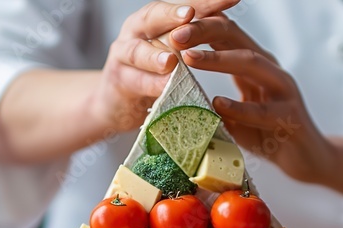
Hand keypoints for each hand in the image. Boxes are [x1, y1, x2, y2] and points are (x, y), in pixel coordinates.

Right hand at [90, 1, 239, 131]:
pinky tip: (164, 86)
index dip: (204, 2)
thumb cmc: (151, 72)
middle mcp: (137, 30)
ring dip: (155, 56)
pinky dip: (151, 84)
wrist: (118, 102)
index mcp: (155, 19)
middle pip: (154, 17)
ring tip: (171, 60)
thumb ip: (190, 37)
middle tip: (190, 14)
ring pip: (138, 51)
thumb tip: (225, 24)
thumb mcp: (171, 50)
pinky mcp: (118, 80)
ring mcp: (123, 54)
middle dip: (173, 15)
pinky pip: (136, 81)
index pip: (182, 5)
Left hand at [170, 16, 332, 183]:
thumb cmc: (269, 135)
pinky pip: (262, 110)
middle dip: (203, 32)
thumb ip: (214, 103)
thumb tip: (178, 100)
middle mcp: (270, 70)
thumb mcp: (237, 115)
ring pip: (250, 63)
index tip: (169, 30)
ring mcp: (283, 90)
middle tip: (174, 35)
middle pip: (236, 37)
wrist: (309, 160)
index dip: (198, 28)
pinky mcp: (290, 116)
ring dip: (217, 59)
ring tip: (189, 58)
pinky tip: (218, 104)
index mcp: (255, 65)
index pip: (225, 34)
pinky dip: (239, 107)